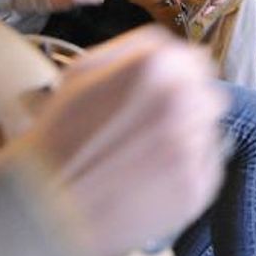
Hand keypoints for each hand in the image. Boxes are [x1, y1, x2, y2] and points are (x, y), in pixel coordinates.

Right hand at [8, 27, 228, 255]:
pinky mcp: (197, 187)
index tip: (160, 95)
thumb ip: (137, 49)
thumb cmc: (61, 136)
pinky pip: (206, 169)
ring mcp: (194, 146)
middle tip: (148, 129)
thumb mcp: (85, 70)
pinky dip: (184, 172)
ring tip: (141, 156)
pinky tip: (148, 178)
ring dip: (184, 139)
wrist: (48, 206)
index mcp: (159, 65)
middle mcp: (184, 101)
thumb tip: (177, 50)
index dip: (177, 77)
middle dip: (186, 107)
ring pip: (206, 132)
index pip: (196, 62)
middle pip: (208, 95)